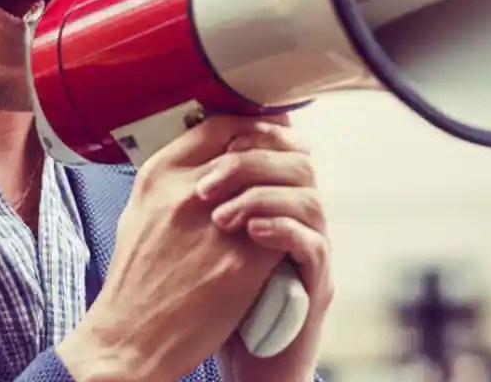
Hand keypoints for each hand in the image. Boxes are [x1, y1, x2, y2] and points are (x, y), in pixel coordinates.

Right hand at [56, 115, 288, 381]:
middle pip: (252, 148)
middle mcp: (188, 193)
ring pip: (273, 186)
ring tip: (297, 191)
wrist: (130, 336)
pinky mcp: (241, 263)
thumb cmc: (135, 278)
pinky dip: (287, 227)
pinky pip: (280, 228)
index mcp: (159, 176)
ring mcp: (217, 226)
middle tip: (296, 154)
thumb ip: (172, 181)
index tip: (269, 129)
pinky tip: (290, 231)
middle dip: (279, 150)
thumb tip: (212, 159)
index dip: (252, 124)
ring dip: (289, 187)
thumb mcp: (140, 211)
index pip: (219, 125)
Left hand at [203, 116, 333, 381]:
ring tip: (222, 217)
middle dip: (251, 163)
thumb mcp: (205, 243)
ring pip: (310, 199)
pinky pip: (313, 246)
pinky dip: (282, 231)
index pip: (281, 147)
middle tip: (207, 186)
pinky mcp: (315, 288)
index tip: (215, 140)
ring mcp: (311, 254)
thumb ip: (204, 201)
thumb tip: (174, 155)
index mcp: (275, 205)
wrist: (246, 362)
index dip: (254, 131)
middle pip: (299, 163)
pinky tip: (251, 232)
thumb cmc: (219, 304)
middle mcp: (299, 222)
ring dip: (262, 197)